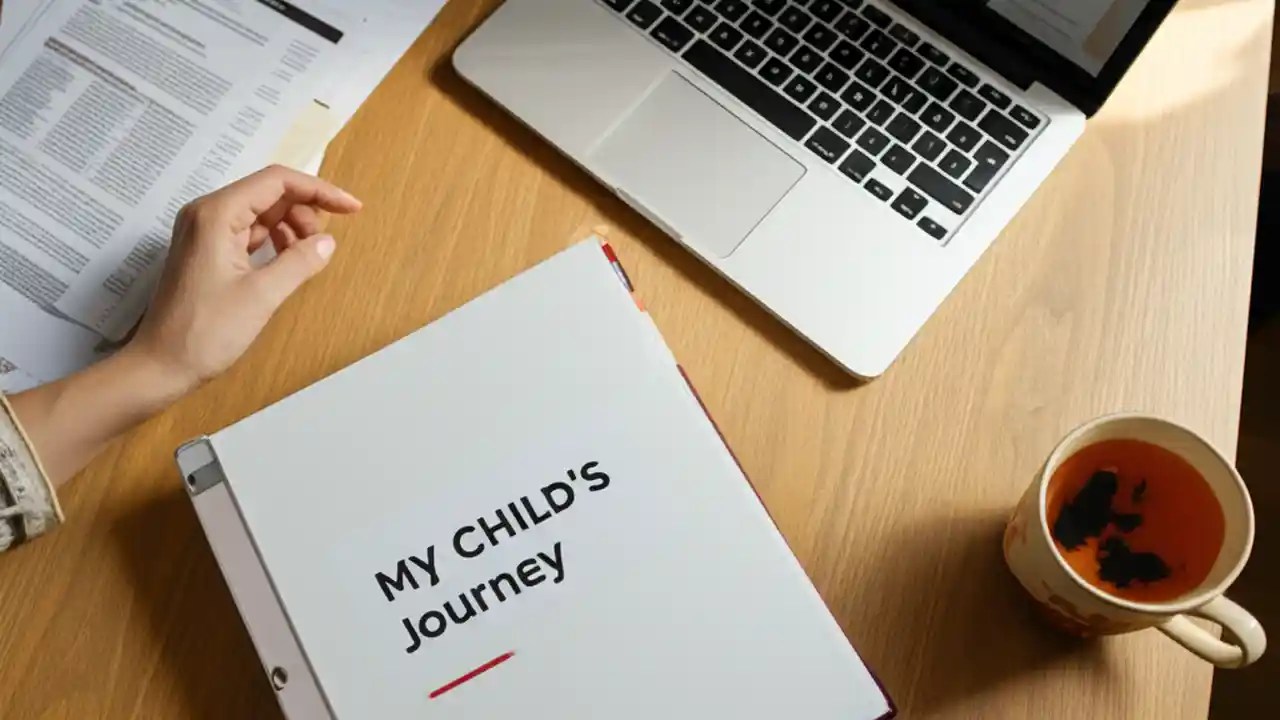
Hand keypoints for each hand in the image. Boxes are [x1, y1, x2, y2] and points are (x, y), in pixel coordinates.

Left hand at [131, 165, 362, 392]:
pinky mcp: (206, 251)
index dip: (319, 190)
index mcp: (216, 214)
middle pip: (269, 193)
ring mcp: (204, 232)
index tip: (351, 209)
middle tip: (321, 247)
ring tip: (306, 257)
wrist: (160, 365)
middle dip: (304, 212)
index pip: (277, 181)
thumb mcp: (261, 296)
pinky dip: (274, 241)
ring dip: (291, 228)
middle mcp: (207, 214)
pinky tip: (287, 262)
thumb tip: (328, 242)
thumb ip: (299, 262)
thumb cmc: (204, 332)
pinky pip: (249, 232)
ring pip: (261, 212)